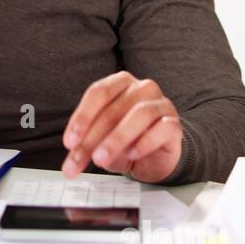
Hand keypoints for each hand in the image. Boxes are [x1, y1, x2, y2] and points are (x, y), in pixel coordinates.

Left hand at [61, 71, 181, 182]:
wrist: (155, 158)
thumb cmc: (126, 142)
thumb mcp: (100, 141)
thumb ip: (87, 144)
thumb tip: (72, 159)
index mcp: (120, 83)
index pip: (98, 93)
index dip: (82, 117)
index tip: (69, 142)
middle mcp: (142, 88)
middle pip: (113, 109)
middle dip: (92, 138)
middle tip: (79, 160)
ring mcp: (161, 104)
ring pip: (139, 114)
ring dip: (116, 139)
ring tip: (101, 159)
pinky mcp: (175, 124)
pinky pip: (162, 128)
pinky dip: (145, 142)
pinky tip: (132, 155)